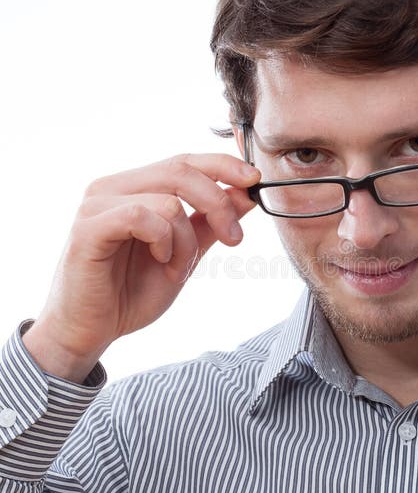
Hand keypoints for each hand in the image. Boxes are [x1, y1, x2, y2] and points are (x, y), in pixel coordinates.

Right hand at [22, 153, 260, 380]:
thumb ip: (209, 224)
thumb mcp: (184, 255)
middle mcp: (113, 187)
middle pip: (181, 170)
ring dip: (187, 241)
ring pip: (168, 200)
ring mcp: (98, 204)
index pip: (184, 160)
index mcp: (134, 188)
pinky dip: (163, 242)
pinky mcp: (88, 227)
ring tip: (175, 267)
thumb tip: (246, 194)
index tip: (254, 180)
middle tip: (234, 238)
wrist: (91, 332)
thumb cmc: (129, 294)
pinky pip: (141, 217)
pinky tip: (159, 261)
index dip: (222, 165)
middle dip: (218, 204)